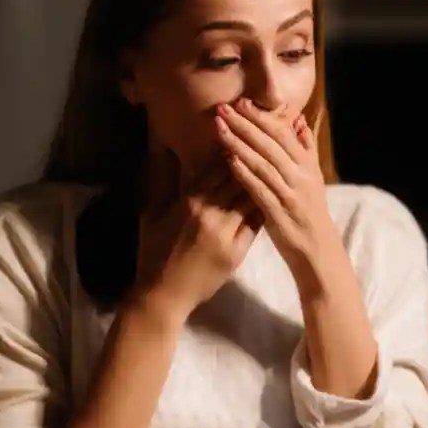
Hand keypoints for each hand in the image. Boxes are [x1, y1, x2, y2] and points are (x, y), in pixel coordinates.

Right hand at [130, 150, 256, 322]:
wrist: (163, 294)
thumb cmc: (154, 251)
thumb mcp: (153, 212)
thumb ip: (164, 180)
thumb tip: (171, 151)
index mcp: (188, 201)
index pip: (217, 167)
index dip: (232, 148)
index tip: (244, 133)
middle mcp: (209, 213)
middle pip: (239, 178)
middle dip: (252, 160)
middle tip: (266, 145)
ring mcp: (225, 233)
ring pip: (251, 198)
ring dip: (262, 182)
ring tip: (274, 167)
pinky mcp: (237, 251)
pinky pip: (255, 223)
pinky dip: (262, 208)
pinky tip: (272, 197)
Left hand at [215, 99, 342, 283]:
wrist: (318, 250)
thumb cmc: (311, 212)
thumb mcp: (314, 177)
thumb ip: (307, 148)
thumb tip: (300, 121)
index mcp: (307, 165)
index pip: (283, 133)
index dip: (261, 116)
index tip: (241, 102)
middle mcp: (300, 175)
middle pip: (270, 143)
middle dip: (244, 123)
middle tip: (223, 108)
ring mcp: (289, 193)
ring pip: (262, 162)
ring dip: (239, 143)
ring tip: (219, 128)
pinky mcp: (278, 212)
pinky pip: (259, 188)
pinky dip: (244, 172)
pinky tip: (228, 159)